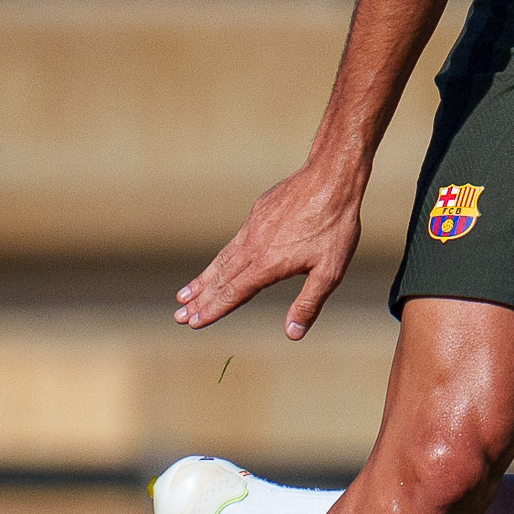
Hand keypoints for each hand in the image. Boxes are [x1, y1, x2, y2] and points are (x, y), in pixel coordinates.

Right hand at [175, 163, 364, 337]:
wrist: (330, 179)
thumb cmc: (335, 227)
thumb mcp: (329, 272)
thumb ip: (309, 304)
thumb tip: (292, 334)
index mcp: (267, 265)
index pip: (233, 294)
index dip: (213, 310)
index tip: (193, 323)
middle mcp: (253, 247)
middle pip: (221, 279)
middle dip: (200, 300)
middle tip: (178, 316)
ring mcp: (252, 229)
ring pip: (222, 260)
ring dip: (203, 280)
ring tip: (184, 294)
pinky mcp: (257, 214)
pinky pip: (232, 243)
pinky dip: (219, 258)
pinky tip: (216, 265)